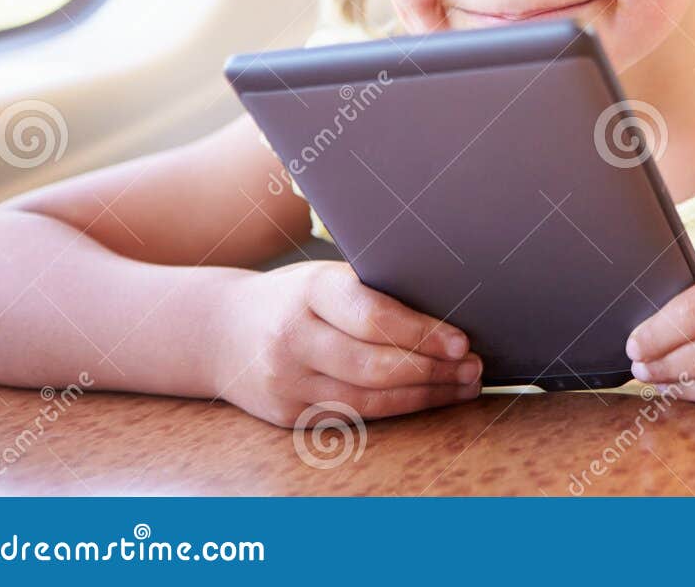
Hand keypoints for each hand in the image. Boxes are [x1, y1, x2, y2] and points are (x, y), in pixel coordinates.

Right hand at [211, 260, 482, 427]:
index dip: (422, 333)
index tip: (462, 341)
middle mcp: (293, 338)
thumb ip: (373, 290)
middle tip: (474, 366)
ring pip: (369, 399)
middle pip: (375, 365)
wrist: (219, 332)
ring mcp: (287, 381)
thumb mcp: (325, 277)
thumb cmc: (295, 297)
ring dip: (426, 394)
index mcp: (310, 290)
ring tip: (464, 384)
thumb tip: (451, 304)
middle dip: (433, 369)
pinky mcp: (288, 414)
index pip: (373, 317)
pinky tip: (428, 398)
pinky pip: (354, 417)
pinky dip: (399, 409)